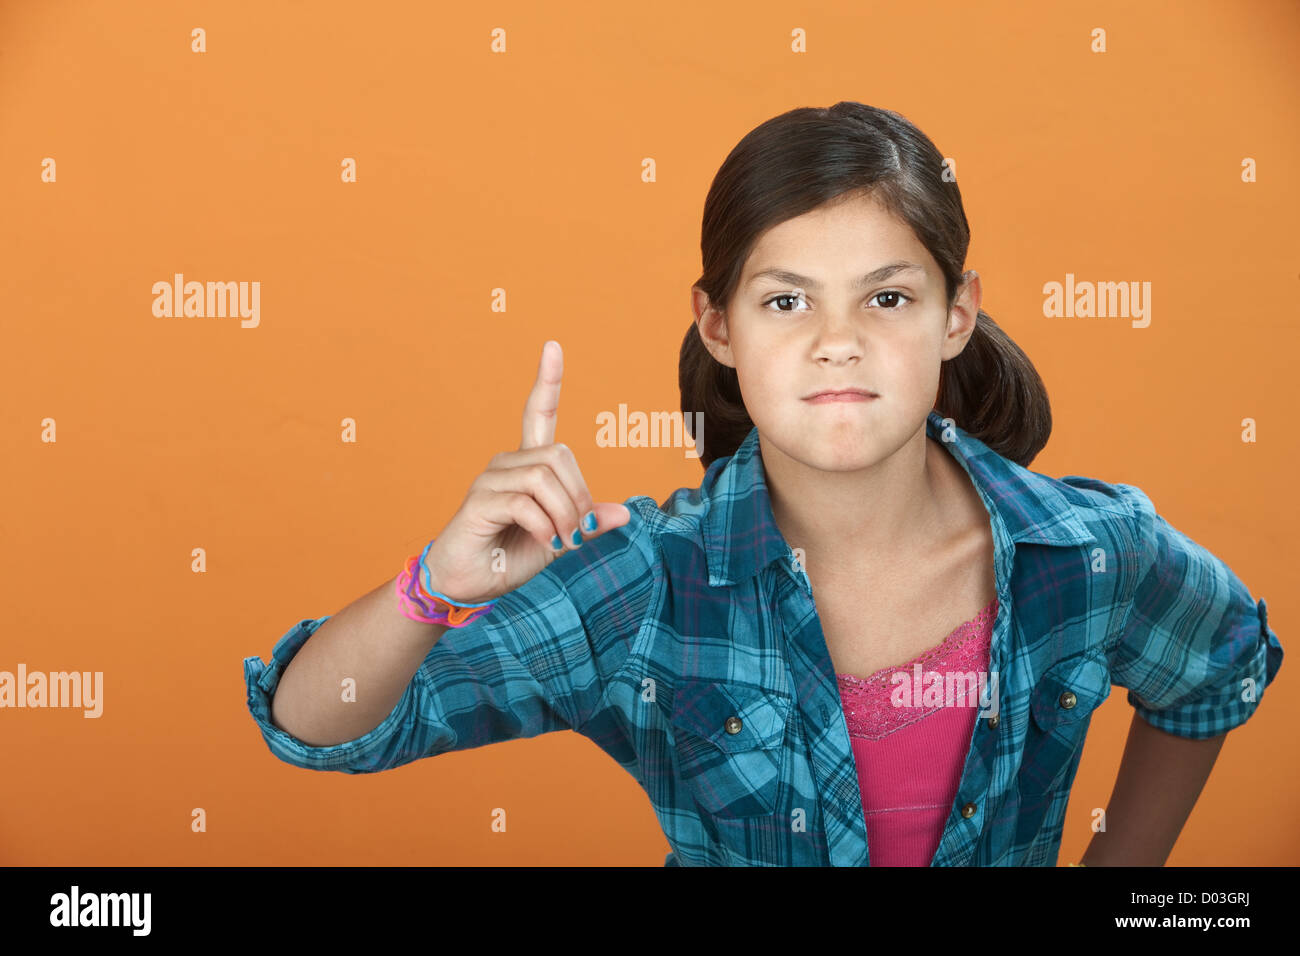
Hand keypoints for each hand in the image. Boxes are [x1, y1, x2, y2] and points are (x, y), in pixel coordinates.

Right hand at [420, 340, 631, 604]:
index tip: (553, 346)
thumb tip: (624, 512)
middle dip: (579, 496)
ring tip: (561, 540)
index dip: (547, 382)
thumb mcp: (561, 540)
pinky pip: (524, 502)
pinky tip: (544, 542)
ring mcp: (490, 480)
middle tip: (578, 533)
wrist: (468, 584)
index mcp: (528, 466)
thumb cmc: (512, 557)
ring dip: (564, 514)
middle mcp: (507, 464)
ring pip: (544, 477)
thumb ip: (588, 524)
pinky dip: (544, 526)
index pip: (538, 413)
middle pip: (559, 456)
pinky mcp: (479, 501)